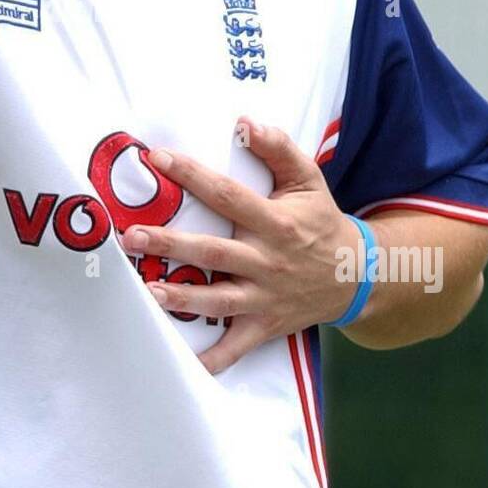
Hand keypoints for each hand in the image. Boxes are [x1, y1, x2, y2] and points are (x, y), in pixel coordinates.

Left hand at [117, 117, 361, 374]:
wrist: (356, 277)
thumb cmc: (320, 222)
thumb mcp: (309, 180)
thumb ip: (279, 148)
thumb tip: (245, 123)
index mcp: (276, 223)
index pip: (228, 195)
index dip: (192, 175)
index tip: (157, 158)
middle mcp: (267, 261)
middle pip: (214, 252)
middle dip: (170, 243)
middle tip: (131, 235)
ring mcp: (264, 298)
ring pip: (218, 299)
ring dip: (181, 298)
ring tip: (146, 290)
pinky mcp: (263, 326)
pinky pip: (234, 348)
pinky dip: (210, 360)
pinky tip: (181, 364)